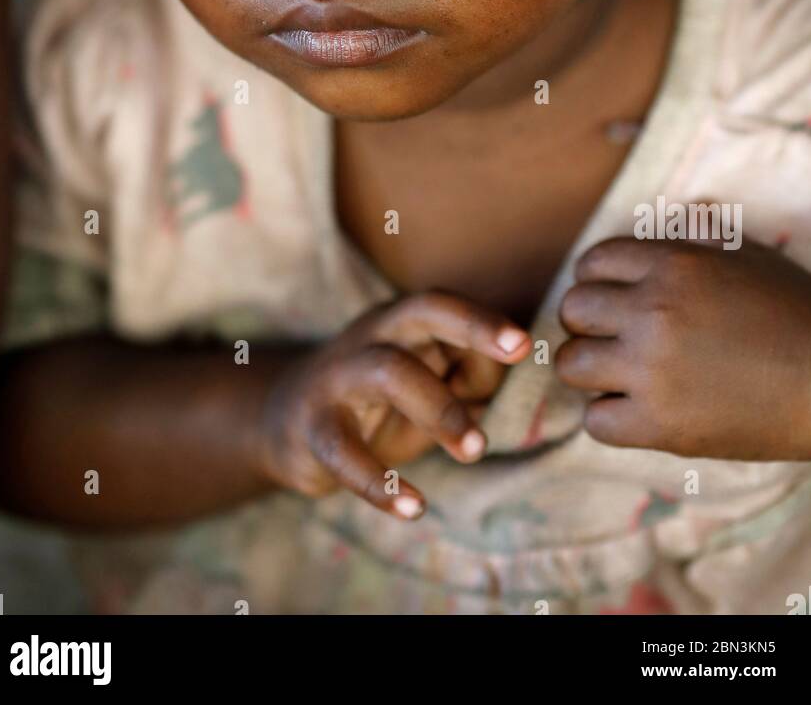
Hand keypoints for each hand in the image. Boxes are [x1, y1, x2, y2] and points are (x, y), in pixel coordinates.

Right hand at [258, 291, 530, 518]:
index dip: (483, 319)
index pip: (444, 304)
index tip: (526, 344)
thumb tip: (509, 377)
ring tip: (475, 450)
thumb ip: (469, 376)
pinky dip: (380, 483)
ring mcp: (337, 378)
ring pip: (388, 372)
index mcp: (402, 322)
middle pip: (419, 314)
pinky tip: (414, 508)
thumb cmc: (378, 401)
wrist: (284, 420)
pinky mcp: (312, 427)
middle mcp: (371, 337)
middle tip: (518, 359)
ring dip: (439, 408)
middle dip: (471, 333)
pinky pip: (344, 450)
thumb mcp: (426, 383)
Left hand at [556, 235, 810, 461]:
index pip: (593, 262)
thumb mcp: (748, 256)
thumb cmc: (795, 316)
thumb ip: (698, 236)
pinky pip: (596, 420)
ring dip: (590, 368)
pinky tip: (636, 411)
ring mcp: (652, 369)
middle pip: (573, 309)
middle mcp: (654, 311)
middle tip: (612, 337)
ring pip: (571, 363)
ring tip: (618, 374)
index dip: (596, 280)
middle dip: (587, 322)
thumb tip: (670, 221)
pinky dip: (610, 417)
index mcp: (673, 265)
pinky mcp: (660, 425)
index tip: (610, 298)